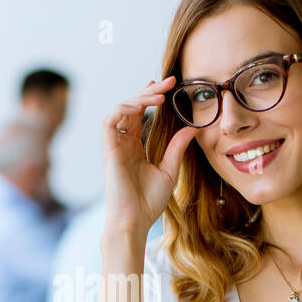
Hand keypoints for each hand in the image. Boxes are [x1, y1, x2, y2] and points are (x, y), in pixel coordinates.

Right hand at [101, 76, 198, 236]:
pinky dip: (124, 108)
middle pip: (131, 107)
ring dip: (138, 97)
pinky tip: (142, 106)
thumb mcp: (170, 169)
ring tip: (159, 94)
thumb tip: (193, 127)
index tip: (169, 86)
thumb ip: (178, 147)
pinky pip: (110, 120)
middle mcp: (122, 143)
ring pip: (120, 109)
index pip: (139, 113)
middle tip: (169, 81)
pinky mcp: (108, 150)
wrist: (134, 220)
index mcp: (134, 147)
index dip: (151, 97)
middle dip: (149, 91)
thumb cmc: (149, 202)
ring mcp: (114, 145)